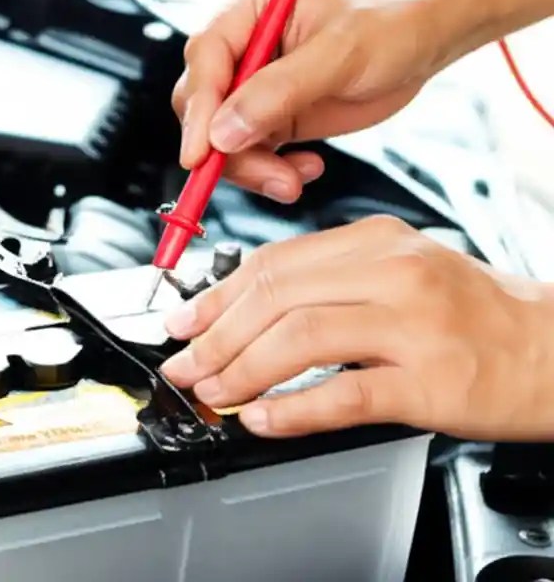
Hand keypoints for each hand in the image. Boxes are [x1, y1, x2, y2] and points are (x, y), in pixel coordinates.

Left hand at [158, 216, 553, 440]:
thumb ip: (331, 283)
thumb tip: (246, 311)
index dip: (215, 295)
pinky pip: (345, 393)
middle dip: (214, 335)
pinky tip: (262, 418)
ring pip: (299, 337)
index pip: (273, 262)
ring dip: (240, 369)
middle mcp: (394, 273)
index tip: (182, 320)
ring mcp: (414, 326)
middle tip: (184, 364)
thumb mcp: (403, 275)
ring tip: (211, 392)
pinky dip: (292, 408)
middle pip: (274, 295)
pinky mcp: (432, 381)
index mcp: (378, 242)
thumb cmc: (478, 318)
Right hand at [173, 0, 446, 203]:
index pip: (204, 59)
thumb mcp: (339, 54)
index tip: (201, 154)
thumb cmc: (391, 23)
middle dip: (226, 148)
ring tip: (293, 181)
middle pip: (203, 104)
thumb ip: (278, 92)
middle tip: (267, 176)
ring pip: (221, 137)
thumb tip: (222, 134)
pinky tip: (305, 168)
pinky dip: (270, 171)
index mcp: (248, 8)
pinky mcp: (269, 114)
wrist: (427, 37)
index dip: (198, 109)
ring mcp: (253, 84)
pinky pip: (249, 152)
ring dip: (252, 167)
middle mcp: (241, 45)